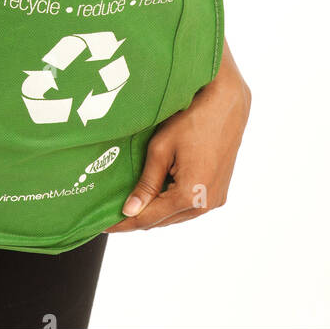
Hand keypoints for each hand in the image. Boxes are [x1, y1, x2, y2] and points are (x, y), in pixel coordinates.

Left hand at [104, 41, 250, 232]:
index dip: (124, 223)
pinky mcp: (220, 192)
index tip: (103, 225)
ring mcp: (216, 199)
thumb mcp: (161, 149)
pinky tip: (156, 195)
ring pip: (177, 215)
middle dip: (138, 218)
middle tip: (112, 214)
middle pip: (163, 220)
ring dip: (156, 212)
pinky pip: (190, 207)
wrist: (226, 104)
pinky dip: (172, 204)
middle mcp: (206, 204)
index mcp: (190, 195)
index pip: (149, 218)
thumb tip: (130, 210)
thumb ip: (146, 183)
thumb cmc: (192, 119)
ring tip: (130, 204)